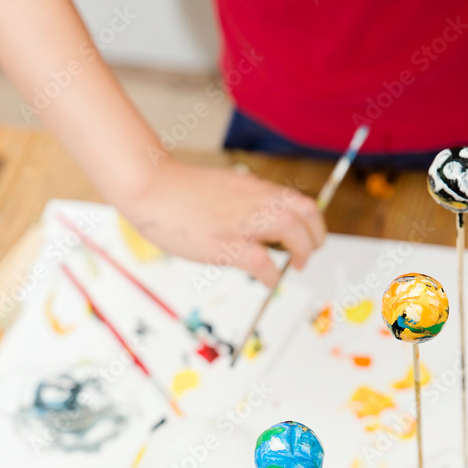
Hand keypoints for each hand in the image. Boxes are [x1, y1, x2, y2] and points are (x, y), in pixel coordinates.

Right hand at [118, 157, 325, 285]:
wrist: (152, 186)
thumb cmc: (180, 191)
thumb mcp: (224, 189)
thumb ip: (246, 202)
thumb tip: (259, 224)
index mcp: (254, 188)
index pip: (300, 202)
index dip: (312, 222)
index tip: (309, 237)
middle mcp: (254, 201)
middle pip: (304, 214)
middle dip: (315, 237)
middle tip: (308, 254)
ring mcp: (241, 222)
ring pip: (292, 231)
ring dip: (302, 252)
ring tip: (296, 266)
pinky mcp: (225, 244)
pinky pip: (263, 262)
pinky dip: (272, 275)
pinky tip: (269, 281)